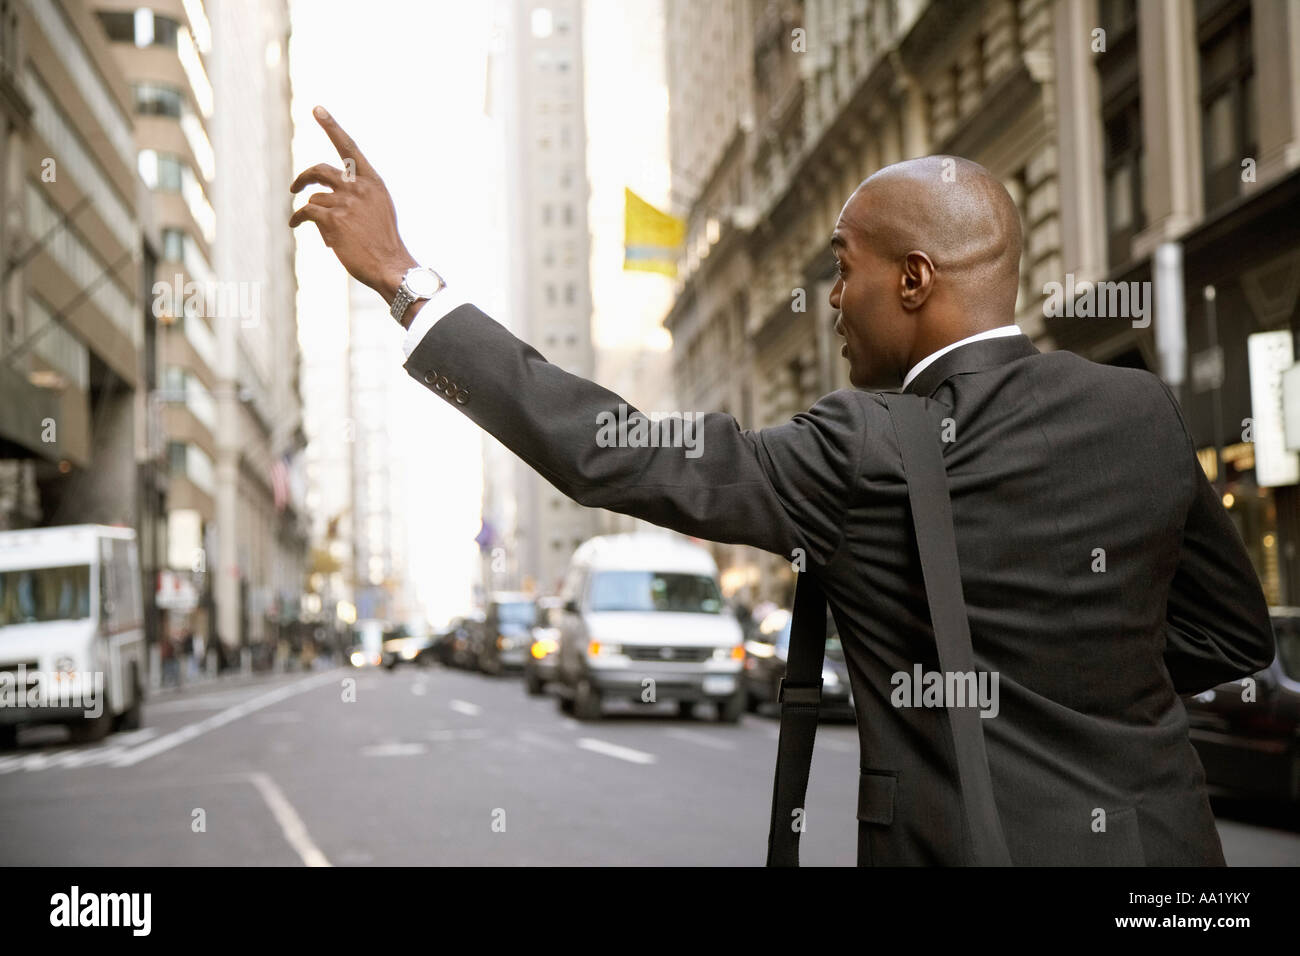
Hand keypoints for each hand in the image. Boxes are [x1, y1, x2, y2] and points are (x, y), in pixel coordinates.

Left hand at [289, 106, 416, 302]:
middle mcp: (359, 187)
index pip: (349, 147)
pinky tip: (295, 224)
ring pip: (314, 198)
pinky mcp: (332, 219)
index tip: (317, 108)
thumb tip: (323, 195)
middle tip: (296, 186)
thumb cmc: (384, 242)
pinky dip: (298, 218)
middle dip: (304, 177)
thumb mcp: (379, 209)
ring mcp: (346, 202)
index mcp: (373, 181)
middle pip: (320, 170)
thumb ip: (358, 195)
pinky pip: (306, 212)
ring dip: (312, 213)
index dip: (332, 126)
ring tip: (321, 230)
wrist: (390, 265)